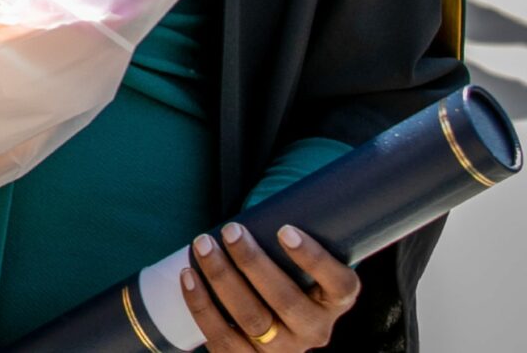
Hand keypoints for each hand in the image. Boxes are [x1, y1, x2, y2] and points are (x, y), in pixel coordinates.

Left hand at [181, 223, 359, 350]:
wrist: (271, 327)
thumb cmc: (282, 273)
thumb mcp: (298, 259)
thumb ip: (289, 236)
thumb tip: (268, 191)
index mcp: (335, 302)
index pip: (340, 285)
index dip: (314, 259)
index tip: (285, 230)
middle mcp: (315, 330)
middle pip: (286, 300)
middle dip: (253, 262)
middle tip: (230, 230)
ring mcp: (283, 349)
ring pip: (253, 319)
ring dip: (223, 279)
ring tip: (204, 245)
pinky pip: (222, 337)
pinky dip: (201, 304)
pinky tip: (188, 275)